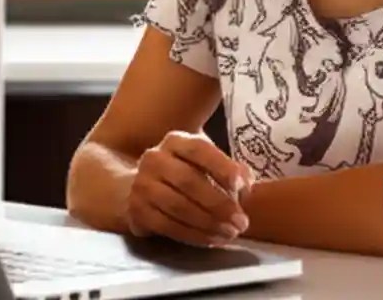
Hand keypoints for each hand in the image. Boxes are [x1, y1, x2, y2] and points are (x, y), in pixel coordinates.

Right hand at [125, 130, 255, 247]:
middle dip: (219, 204)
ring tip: (230, 233)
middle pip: (189, 181)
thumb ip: (230, 170)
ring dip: (208, 223)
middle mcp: (155, 158)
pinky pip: (168, 225)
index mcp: (175, 141)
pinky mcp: (136, 210)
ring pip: (178, 206)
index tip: (240, 185)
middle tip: (241, 222)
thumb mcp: (205, 164)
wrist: (137, 189)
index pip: (199, 149)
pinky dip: (193, 235)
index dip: (221, 166)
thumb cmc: (182, 174)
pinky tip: (211, 239)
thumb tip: (246, 184)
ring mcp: (142, 184)